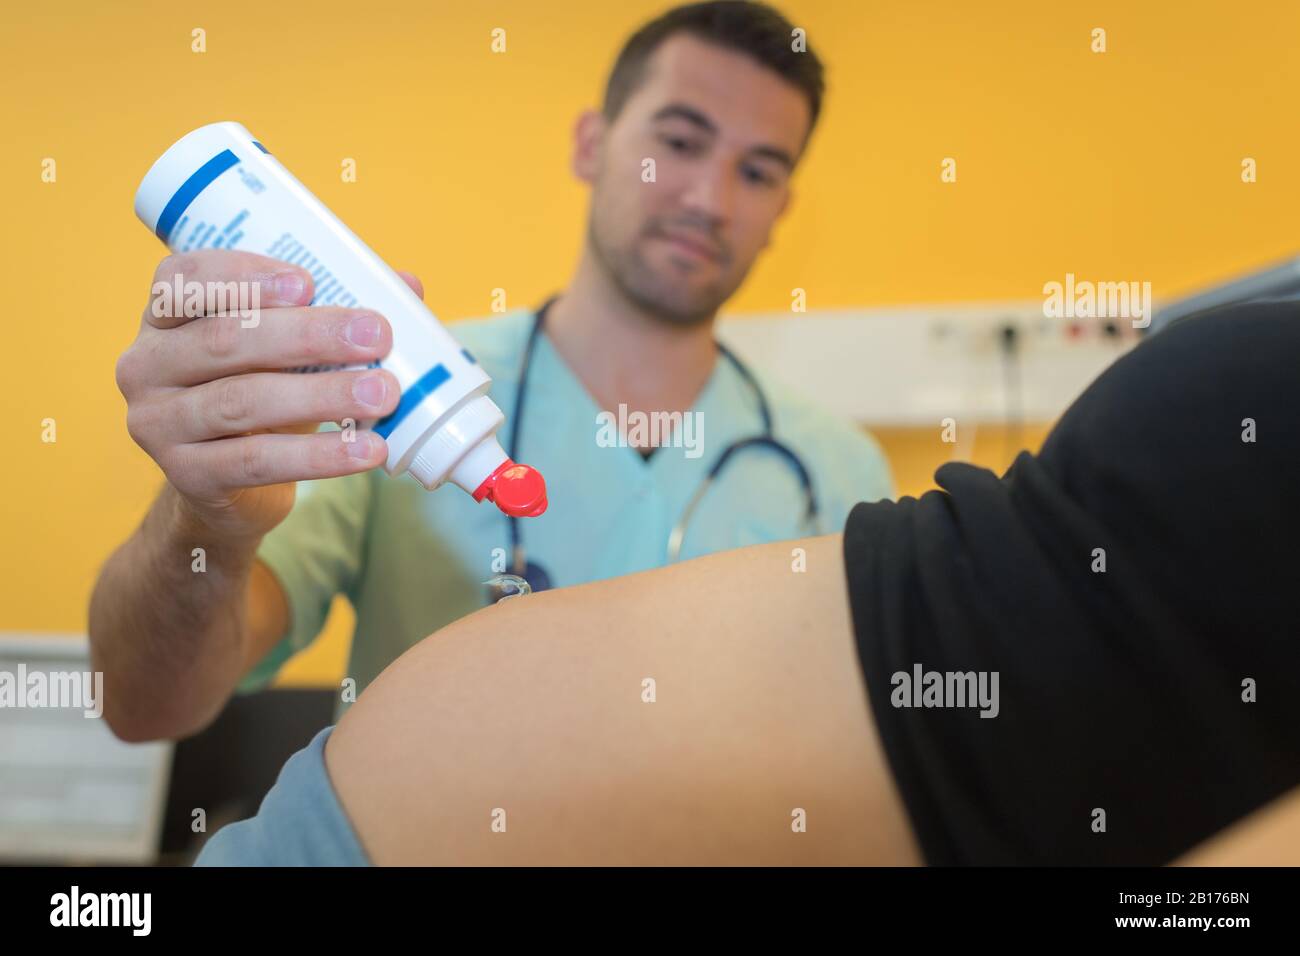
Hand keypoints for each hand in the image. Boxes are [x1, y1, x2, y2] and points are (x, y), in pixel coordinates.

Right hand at [116, 249, 423, 541]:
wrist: (230, 488)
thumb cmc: (262, 395)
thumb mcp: (287, 351)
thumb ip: (334, 312)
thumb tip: (407, 285)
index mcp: (164, 315)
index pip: (186, 279)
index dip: (244, 276)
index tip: (308, 283)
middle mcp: (146, 364)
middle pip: (226, 339)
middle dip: (308, 335)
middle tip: (376, 335)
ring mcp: (158, 422)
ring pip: (243, 401)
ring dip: (321, 396)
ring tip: (382, 394)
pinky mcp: (187, 475)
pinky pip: (256, 461)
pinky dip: (319, 456)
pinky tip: (367, 450)